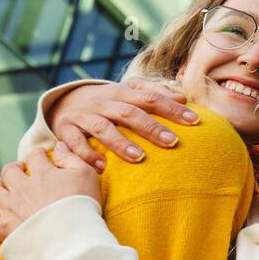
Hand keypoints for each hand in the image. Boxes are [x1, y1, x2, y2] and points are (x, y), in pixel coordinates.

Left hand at [0, 144, 100, 243]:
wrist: (71, 236)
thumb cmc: (82, 205)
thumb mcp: (86, 174)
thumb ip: (70, 157)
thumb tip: (58, 145)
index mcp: (42, 173)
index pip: (35, 156)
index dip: (39, 155)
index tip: (44, 158)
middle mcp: (22, 188)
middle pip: (10, 171)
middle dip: (14, 168)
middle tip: (21, 172)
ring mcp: (11, 209)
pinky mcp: (4, 230)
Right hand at [47, 79, 199, 171]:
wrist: (63, 100)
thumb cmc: (107, 101)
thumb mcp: (128, 92)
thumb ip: (154, 92)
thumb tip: (183, 98)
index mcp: (122, 92)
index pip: (151, 98)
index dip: (172, 109)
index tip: (195, 121)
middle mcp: (104, 102)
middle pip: (129, 113)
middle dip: (151, 127)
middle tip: (172, 142)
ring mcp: (84, 115)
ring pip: (103, 127)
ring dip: (120, 142)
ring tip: (139, 157)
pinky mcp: (65, 129)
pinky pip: (74, 142)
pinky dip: (86, 154)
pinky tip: (101, 167)